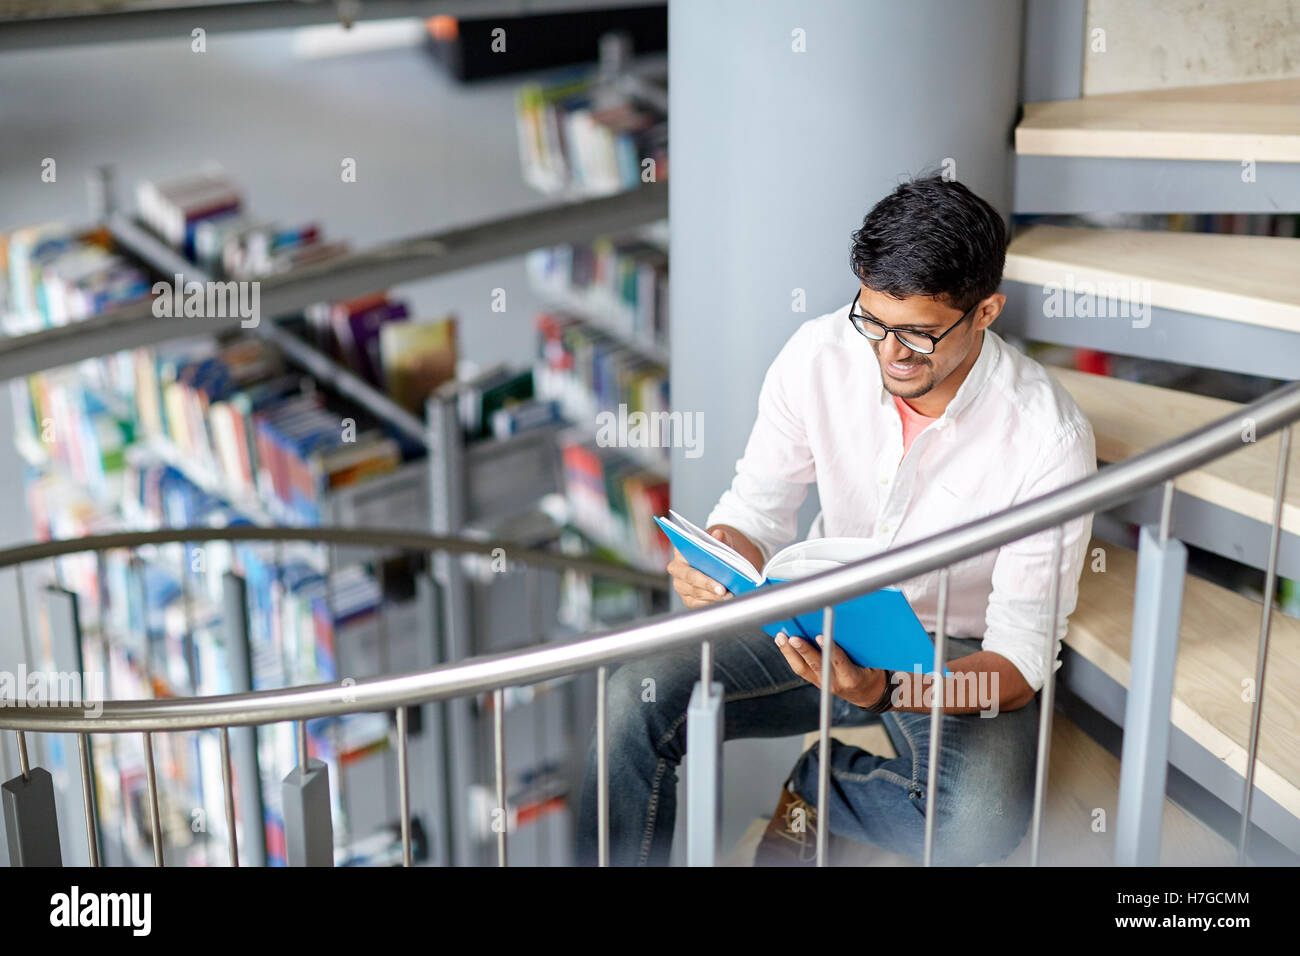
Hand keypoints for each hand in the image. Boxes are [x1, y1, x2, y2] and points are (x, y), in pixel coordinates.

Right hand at [666, 537, 732, 607]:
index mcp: (680, 552)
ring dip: (713, 596)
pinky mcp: (688, 599)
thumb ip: (719, 537)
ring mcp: (681, 586)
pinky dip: (712, 603)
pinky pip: (698, 604)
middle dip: (708, 586)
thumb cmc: (716, 551)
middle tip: (724, 590)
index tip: (714, 574)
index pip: (686, 562)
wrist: (718, 561)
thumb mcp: (720, 540)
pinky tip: (724, 601)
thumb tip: (718, 534)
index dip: (700, 571)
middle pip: (691, 580)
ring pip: (696, 594)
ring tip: (729, 595)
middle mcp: (677, 570)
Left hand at [774, 632, 888, 709]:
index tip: (821, 636)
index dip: (830, 649)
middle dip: (803, 650)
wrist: (866, 694)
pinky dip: (790, 654)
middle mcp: (834, 683)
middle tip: (793, 637)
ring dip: (789, 652)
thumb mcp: (871, 662)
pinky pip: (800, 668)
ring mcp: (821, 683)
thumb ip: (858, 649)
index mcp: (851, 678)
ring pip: (802, 668)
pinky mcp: (814, 680)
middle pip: (816, 665)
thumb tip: (844, 626)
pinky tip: (783, 642)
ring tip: (781, 637)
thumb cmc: (869, 672)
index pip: (839, 662)